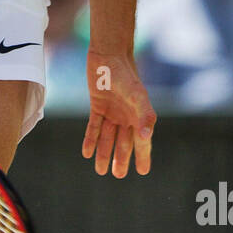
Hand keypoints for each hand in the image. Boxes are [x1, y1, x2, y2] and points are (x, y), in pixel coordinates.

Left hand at [82, 48, 155, 176]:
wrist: (108, 56)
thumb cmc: (126, 75)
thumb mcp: (138, 96)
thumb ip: (145, 116)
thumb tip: (146, 137)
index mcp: (139, 115)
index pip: (142, 141)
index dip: (143, 156)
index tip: (144, 171)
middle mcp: (126, 116)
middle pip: (124, 142)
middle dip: (121, 159)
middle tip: (119, 176)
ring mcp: (112, 112)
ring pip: (108, 138)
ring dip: (104, 153)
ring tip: (100, 171)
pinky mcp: (97, 106)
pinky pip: (94, 127)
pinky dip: (91, 139)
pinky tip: (86, 153)